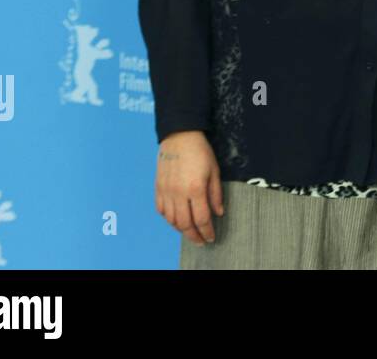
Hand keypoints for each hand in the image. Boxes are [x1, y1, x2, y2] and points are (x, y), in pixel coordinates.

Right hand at [155, 130, 223, 245]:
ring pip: (171, 220)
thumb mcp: (214, 171)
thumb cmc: (200, 152)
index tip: (211, 238)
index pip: (202, 218)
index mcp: (196, 189)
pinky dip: (169, 219)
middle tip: (201, 241)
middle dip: (194, 236)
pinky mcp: (158, 188)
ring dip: (181, 229)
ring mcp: (166, 191)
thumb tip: (218, 213)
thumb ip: (216, 194)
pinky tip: (176, 220)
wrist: (179, 136)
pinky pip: (161, 210)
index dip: (207, 231)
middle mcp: (179, 193)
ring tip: (190, 232)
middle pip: (185, 223)